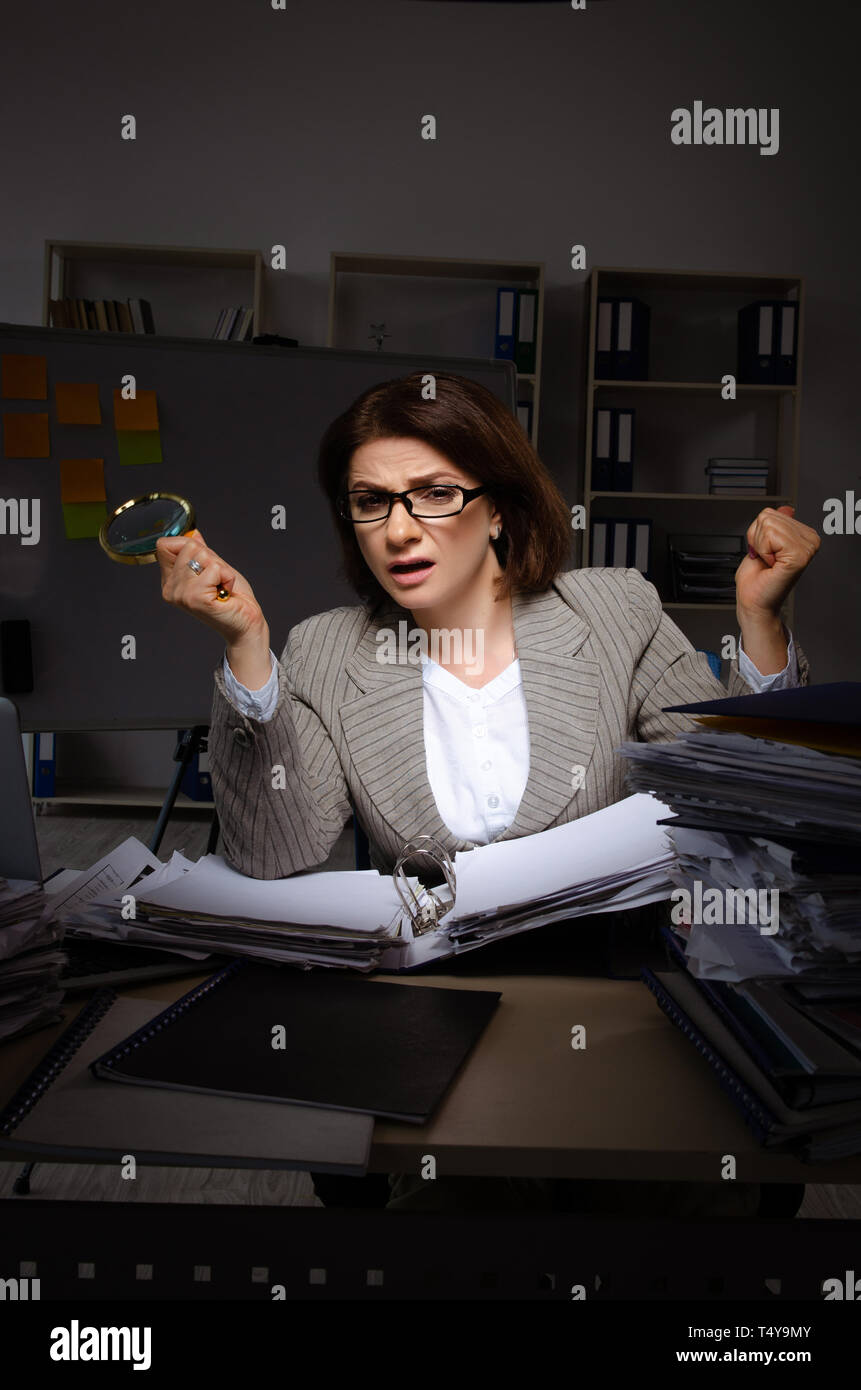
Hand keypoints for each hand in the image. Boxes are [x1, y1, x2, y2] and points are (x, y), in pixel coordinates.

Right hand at [156, 530, 267, 644]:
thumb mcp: (216, 568)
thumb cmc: (234, 599)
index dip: (189, 546)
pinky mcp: (195, 598)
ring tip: (221, 587)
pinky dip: (227, 577)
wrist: (246, 623)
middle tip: (217, 581)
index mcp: (170, 581)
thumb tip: (193, 533)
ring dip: (221, 569)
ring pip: (202, 555)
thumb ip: (201, 552)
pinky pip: (215, 569)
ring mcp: (181, 595)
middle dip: (210, 559)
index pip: (164, 545)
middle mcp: (171, 589)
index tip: (205, 567)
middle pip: (188, 546)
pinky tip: (225, 593)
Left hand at [734, 506, 819, 619]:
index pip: (771, 512)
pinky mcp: (800, 555)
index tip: (766, 553)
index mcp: (804, 536)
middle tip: (766, 559)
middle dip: (758, 538)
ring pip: (767, 524)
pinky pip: (769, 535)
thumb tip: (787, 509)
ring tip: (769, 562)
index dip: (758, 533)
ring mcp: (807, 547)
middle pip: (768, 516)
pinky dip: (763, 551)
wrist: (754, 602)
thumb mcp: (762, 544)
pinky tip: (772, 564)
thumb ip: (775, 525)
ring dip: (760, 546)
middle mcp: (809, 540)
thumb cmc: (757, 580)